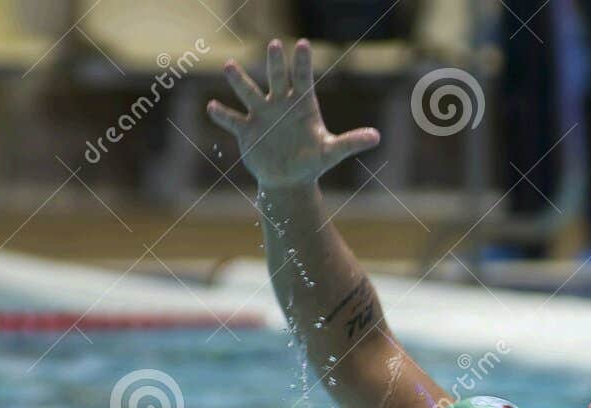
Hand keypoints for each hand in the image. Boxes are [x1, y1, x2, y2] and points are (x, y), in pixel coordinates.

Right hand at [206, 39, 379, 190]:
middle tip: (274, 45)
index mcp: (301, 105)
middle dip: (276, 64)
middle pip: (276, 79)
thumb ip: (351, 142)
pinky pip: (232, 119)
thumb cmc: (312, 161)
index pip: (303, 79)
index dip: (303, 63)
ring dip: (240, 81)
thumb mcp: (331, 152)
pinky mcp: (246, 130)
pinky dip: (223, 115)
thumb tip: (377, 137)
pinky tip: (213, 107)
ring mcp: (261, 114)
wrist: (288, 179)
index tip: (303, 45)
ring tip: (231, 67)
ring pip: (248, 93)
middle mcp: (279, 103)